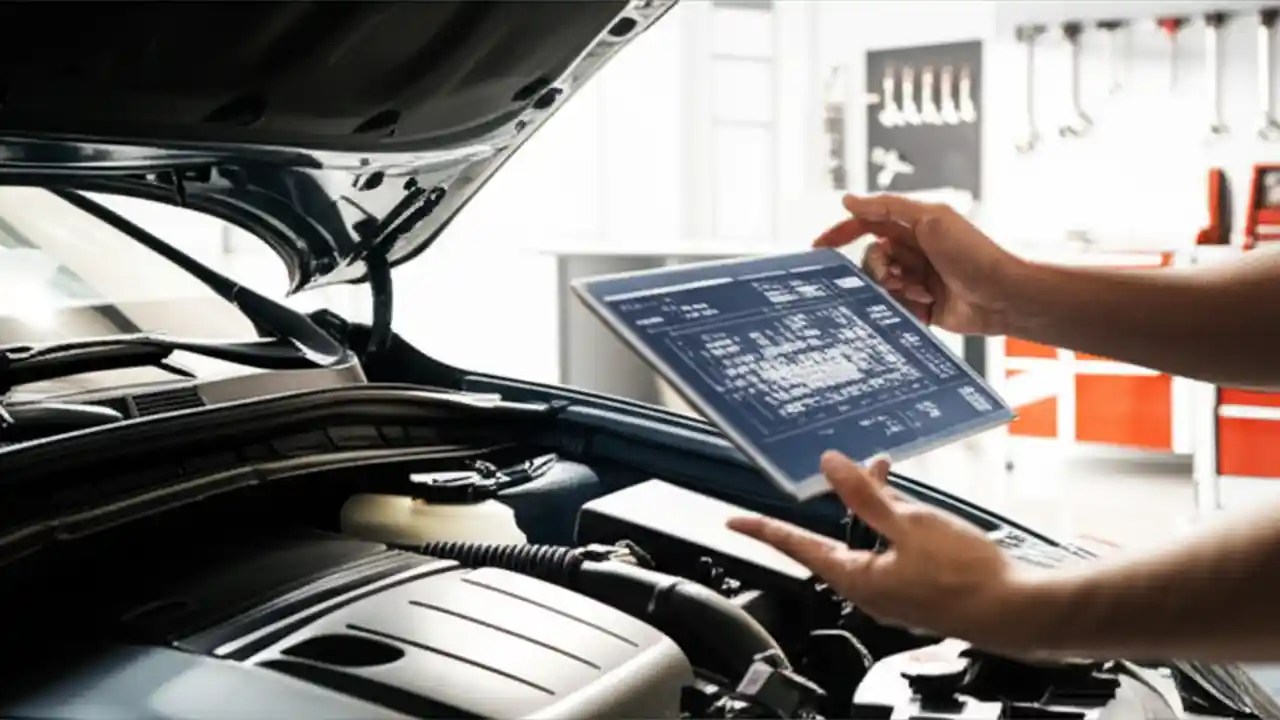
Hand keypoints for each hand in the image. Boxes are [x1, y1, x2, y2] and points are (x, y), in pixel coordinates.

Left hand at [728, 451, 1032, 651]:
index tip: (734, 522)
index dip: (765, 529)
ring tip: (888, 474)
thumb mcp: (909, 523)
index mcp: (857, 579)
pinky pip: (895, 552)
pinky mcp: (920, 591)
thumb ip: (867, 495)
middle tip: (848, 470)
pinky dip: (898, 524)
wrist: (1018, 611)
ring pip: (872, 543)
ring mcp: (897, 594)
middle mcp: (871, 592)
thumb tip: (830, 465)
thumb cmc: (966, 576)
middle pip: (838, 540)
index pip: (798, 547)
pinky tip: (915, 508)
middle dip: (844, 500)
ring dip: (876, 507)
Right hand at [815, 194, 1023, 335]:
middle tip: (893, 274)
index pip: (867, 224)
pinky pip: (892, 308)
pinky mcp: (919, 308)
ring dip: (894, 286)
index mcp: (914, 227)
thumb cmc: (973, 253)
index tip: (820, 246)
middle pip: (870, 258)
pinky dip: (903, 305)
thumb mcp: (930, 219)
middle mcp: (913, 253)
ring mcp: (915, 281)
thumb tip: (849, 200)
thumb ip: (888, 207)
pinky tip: (926, 303)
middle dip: (877, 267)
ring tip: (918, 290)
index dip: (842, 233)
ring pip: (879, 284)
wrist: (1001, 296)